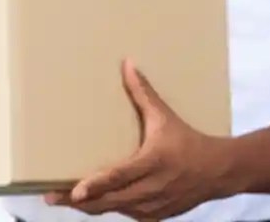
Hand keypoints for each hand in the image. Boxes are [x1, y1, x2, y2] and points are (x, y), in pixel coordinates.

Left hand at [45, 58, 242, 219]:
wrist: (218, 171)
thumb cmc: (189, 141)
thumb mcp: (165, 116)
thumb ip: (143, 93)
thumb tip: (127, 63)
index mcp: (154, 162)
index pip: (120, 177)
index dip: (96, 186)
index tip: (74, 191)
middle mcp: (153, 188)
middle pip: (110, 200)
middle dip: (80, 201)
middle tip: (50, 197)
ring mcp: (154, 206)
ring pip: (115, 210)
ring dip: (91, 207)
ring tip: (64, 200)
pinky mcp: (156, 216)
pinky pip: (126, 215)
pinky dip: (109, 209)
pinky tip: (92, 204)